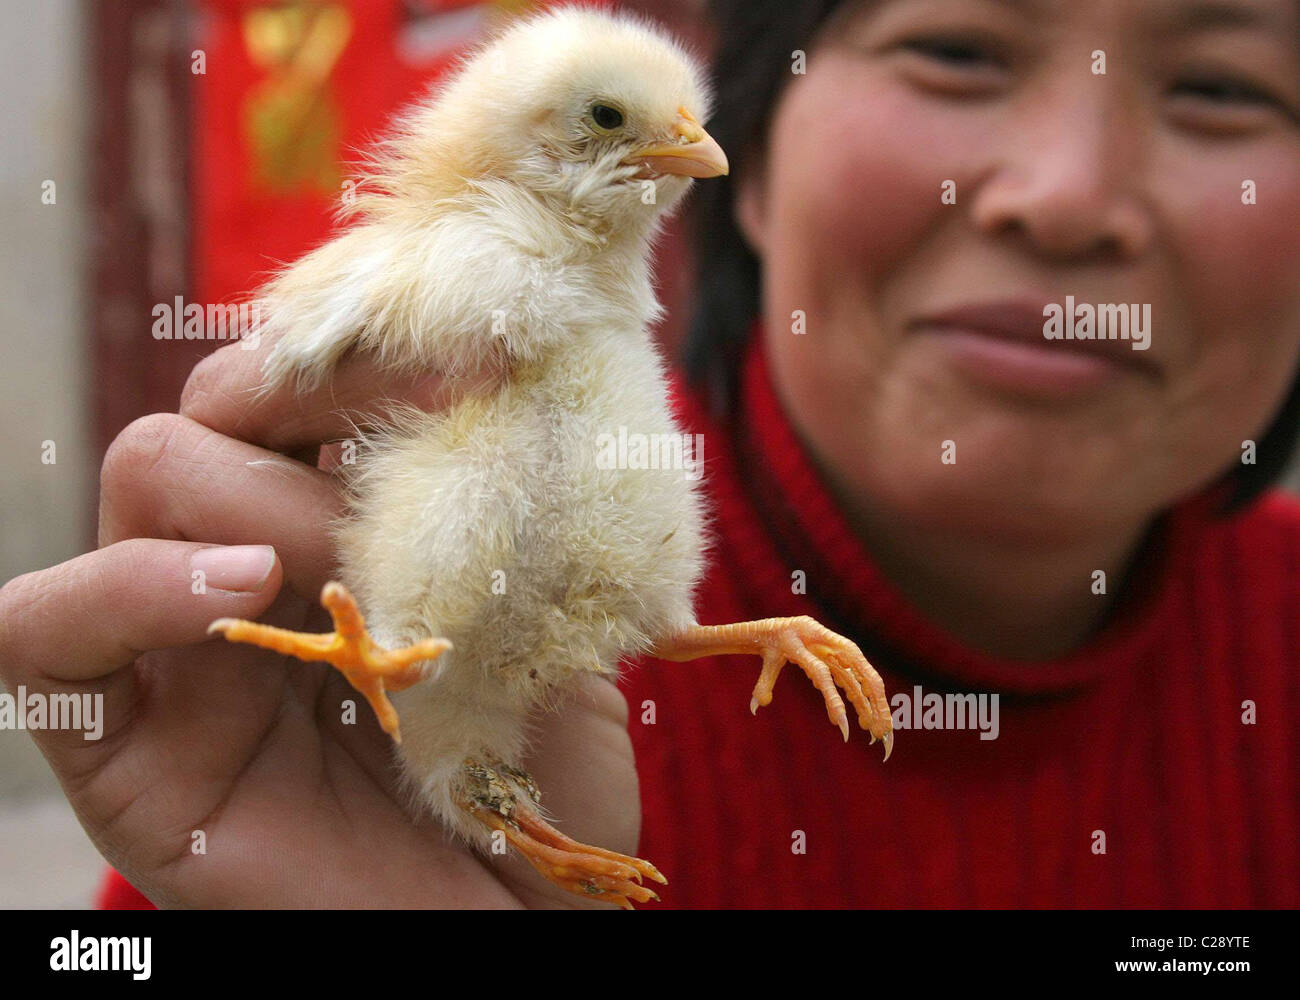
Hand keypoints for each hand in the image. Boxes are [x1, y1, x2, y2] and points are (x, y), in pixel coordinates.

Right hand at [0, 340, 643, 907]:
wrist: (506, 930)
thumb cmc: (534, 789)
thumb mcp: (544, 632)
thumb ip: (504, 525)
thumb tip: (492, 397)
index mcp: (342, 535)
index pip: (309, 390)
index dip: (368, 352)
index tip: (467, 358)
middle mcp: (251, 572)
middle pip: (221, 407)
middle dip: (310, 395)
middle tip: (412, 447)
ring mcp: (181, 649)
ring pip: (146, 474)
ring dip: (257, 489)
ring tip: (336, 557)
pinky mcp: (125, 747)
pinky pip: (42, 633)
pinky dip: (124, 584)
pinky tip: (241, 589)